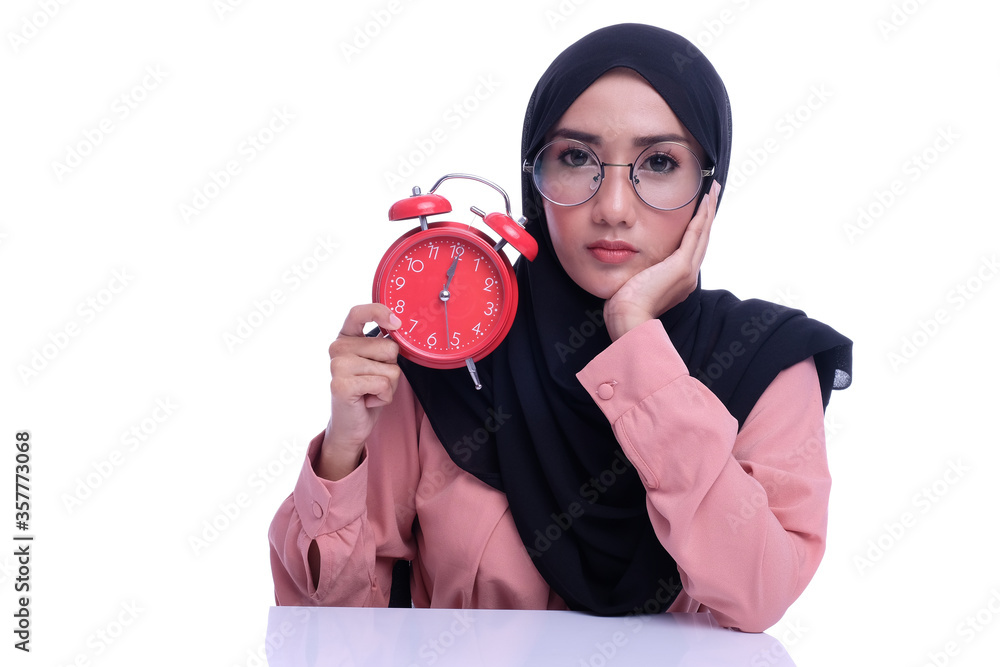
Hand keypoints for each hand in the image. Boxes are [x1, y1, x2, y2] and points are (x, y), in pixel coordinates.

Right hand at [319, 303, 401, 480]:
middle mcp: (337, 348)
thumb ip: (383, 344)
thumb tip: (399, 329)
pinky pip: (383, 384)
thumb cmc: (367, 391)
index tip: (396, 323)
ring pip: (390, 369)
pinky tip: (368, 400)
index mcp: (346, 337)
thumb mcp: (376, 362)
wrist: (351, 425)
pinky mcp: (341, 385)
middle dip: (391, 368)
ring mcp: (337, 366)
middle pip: (389, 348)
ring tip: (370, 391)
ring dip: (389, 385)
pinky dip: (384, 396)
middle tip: (374, 381)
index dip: (379, 312)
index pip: (359, 313)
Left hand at [603, 180, 719, 340]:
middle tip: (713, 193)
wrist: (629, 320)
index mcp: (678, 281)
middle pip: (702, 239)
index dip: (697, 228)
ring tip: (713, 190)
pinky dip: (701, 216)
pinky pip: (695, 234)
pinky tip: (705, 201)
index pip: (690, 248)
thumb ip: (637, 274)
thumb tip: (630, 267)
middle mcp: (688, 276)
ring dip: (708, 210)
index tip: (700, 210)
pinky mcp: (681, 266)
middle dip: (707, 215)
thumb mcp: (633, 285)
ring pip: (702, 234)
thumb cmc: (624, 308)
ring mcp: (687, 271)